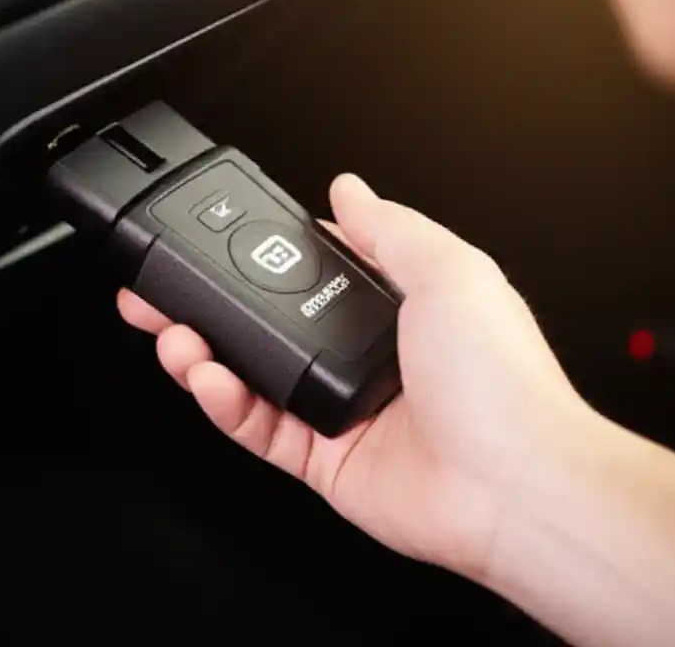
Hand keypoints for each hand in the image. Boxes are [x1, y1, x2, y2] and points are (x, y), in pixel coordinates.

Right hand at [118, 174, 599, 578]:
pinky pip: (258, 427)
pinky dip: (224, 402)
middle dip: (208, 308)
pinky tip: (208, 379)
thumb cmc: (503, 385)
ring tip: (174, 336)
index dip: (261, 256)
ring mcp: (340, 410)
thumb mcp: (450, 272)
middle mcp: (366, 357)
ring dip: (204, 353)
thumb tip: (350, 188)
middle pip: (267, 325)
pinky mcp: (322, 460)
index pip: (311, 270)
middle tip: (159, 293)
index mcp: (398, 308)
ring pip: (251, 376)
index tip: (215, 243)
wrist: (514, 486)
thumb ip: (389, 228)